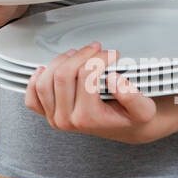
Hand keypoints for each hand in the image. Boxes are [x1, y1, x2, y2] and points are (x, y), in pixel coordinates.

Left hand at [24, 42, 159, 143]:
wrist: (127, 128)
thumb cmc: (132, 117)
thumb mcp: (144, 109)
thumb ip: (133, 97)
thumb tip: (114, 80)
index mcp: (88, 118)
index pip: (85, 77)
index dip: (99, 59)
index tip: (112, 54)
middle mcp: (67, 120)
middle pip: (63, 75)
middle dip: (81, 55)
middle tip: (96, 48)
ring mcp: (54, 117)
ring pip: (44, 81)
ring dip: (60, 61)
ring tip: (77, 54)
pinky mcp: (48, 114)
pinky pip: (32, 98)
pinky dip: (35, 81)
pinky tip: (47, 69)